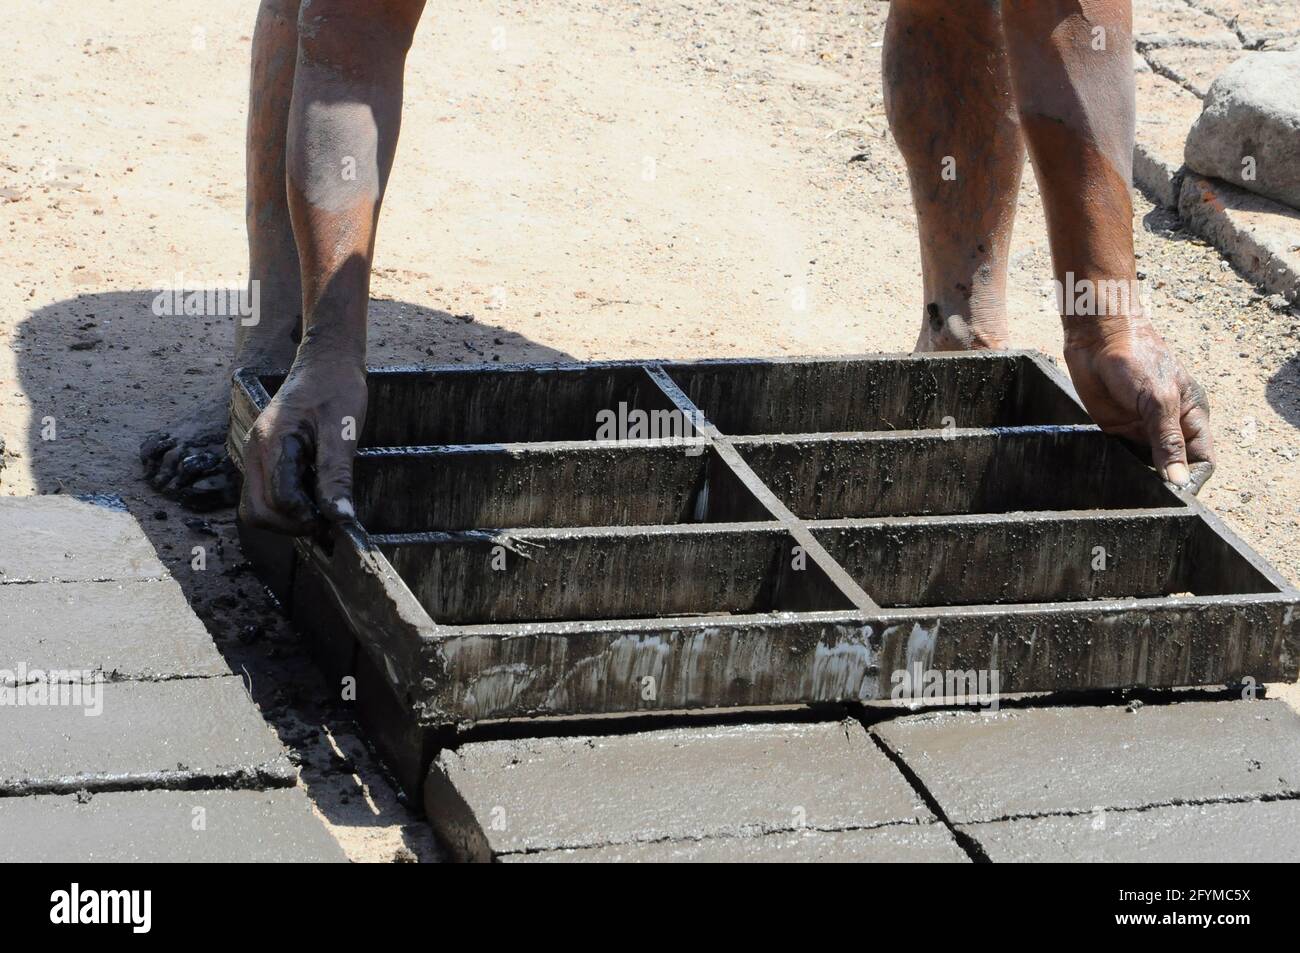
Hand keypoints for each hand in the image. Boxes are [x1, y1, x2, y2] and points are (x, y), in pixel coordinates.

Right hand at [239, 358, 367, 534]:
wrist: (326, 360)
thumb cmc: (336, 388)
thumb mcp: (342, 431)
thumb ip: (337, 476)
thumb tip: (340, 517)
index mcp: (272, 442)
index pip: (277, 502)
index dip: (305, 519)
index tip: (334, 521)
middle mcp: (255, 451)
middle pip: (258, 512)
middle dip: (292, 525)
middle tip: (328, 521)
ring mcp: (256, 455)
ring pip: (259, 507)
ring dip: (289, 518)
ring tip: (324, 509)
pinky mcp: (265, 458)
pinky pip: (267, 494)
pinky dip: (288, 505)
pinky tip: (316, 495)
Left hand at [1063, 319, 1213, 492]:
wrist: (1098, 338)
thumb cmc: (1137, 359)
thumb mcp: (1159, 400)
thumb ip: (1168, 441)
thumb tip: (1179, 480)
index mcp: (1192, 418)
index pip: (1201, 461)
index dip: (1192, 480)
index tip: (1176, 498)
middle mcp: (1169, 428)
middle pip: (1175, 468)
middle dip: (1166, 484)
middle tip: (1150, 501)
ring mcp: (1142, 430)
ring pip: (1147, 466)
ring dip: (1141, 479)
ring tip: (1130, 493)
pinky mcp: (1116, 430)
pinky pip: (1122, 457)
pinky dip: (1119, 468)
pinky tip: (1111, 479)